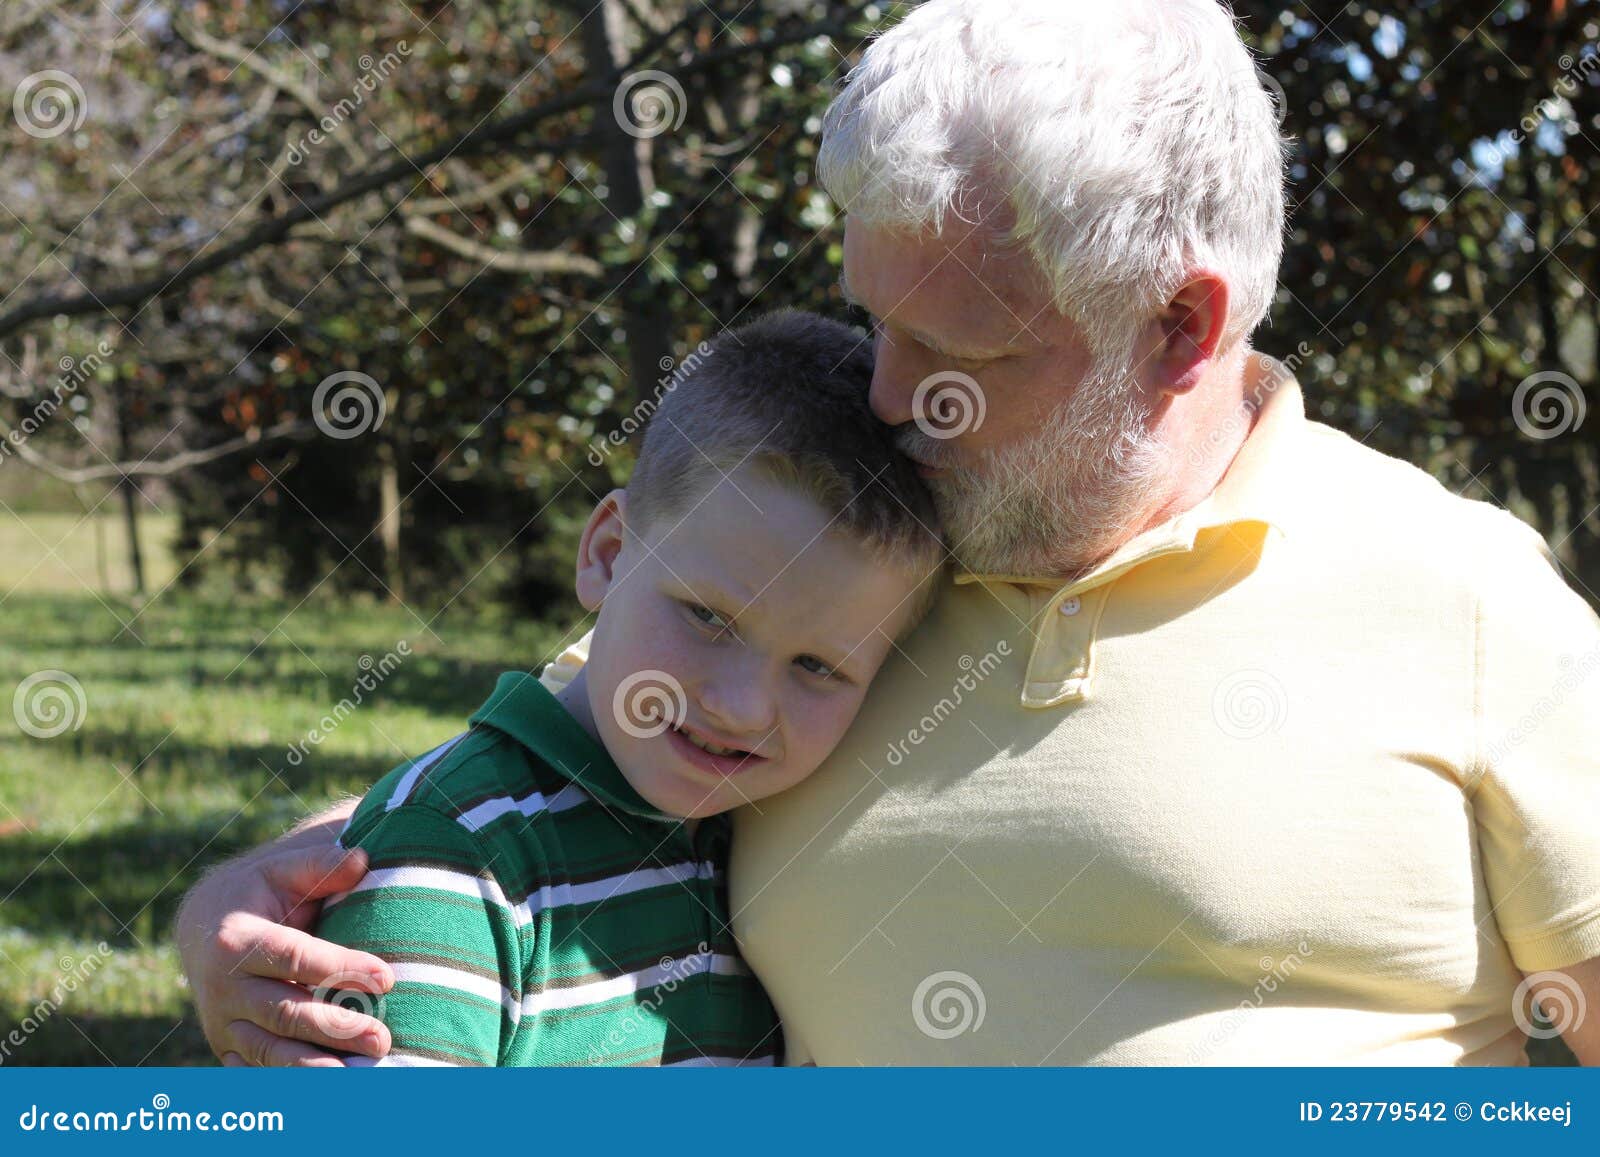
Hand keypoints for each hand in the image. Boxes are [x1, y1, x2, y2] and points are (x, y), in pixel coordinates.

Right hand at [175, 831, 394, 1065]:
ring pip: (270, 1050)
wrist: (204, 926)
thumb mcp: (283, 869)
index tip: (387, 978)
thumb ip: (320, 865)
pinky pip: (259, 1071)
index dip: (341, 968)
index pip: (295, 957)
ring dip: (317, 1064)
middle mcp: (223, 987)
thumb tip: (361, 859)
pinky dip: (291, 1083)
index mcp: (235, 939)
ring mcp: (223, 1023)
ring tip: (362, 1071)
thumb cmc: (260, 892)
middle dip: (336, 1027)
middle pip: (285, 1012)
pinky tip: (331, 1087)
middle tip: (382, 1037)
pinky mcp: (229, 1047)